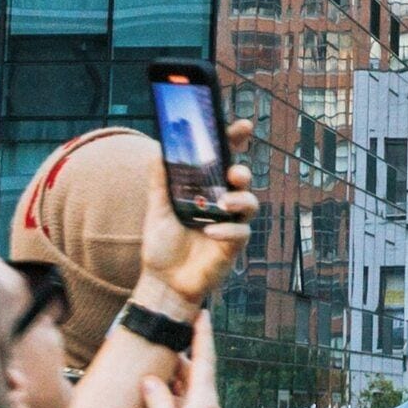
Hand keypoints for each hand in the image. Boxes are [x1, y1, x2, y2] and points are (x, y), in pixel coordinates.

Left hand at [142, 116, 258, 311]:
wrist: (163, 281)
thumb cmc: (162, 246)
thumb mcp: (158, 209)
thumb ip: (160, 181)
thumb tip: (157, 151)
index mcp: (204, 191)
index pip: (222, 161)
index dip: (234, 142)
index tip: (242, 126)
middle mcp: (220, 204)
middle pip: (242, 180)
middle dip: (242, 172)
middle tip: (233, 174)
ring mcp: (229, 224)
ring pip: (250, 203)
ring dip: (241, 199)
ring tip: (224, 203)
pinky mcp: (232, 245)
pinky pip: (240, 231)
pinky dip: (228, 229)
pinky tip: (211, 232)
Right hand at [146, 319, 230, 407]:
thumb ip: (158, 401)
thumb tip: (151, 378)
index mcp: (204, 401)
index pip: (205, 359)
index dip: (203, 335)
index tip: (203, 313)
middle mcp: (209, 406)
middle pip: (196, 374)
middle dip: (182, 357)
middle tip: (166, 340)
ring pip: (189, 391)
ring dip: (174, 379)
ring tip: (156, 367)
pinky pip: (185, 406)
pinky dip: (172, 398)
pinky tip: (158, 399)